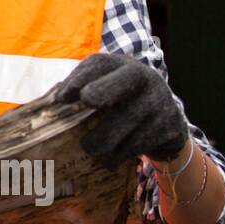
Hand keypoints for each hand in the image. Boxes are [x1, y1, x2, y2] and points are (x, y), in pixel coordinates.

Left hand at [56, 52, 188, 169]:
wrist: (167, 117)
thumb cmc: (123, 99)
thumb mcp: (105, 85)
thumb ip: (81, 87)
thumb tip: (55, 101)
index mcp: (122, 65)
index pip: (98, 64)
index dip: (78, 79)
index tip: (62, 98)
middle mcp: (145, 78)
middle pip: (120, 84)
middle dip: (101, 93)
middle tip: (83, 105)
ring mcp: (159, 101)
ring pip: (125, 122)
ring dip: (101, 141)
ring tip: (90, 148)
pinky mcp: (169, 127)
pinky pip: (135, 145)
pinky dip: (117, 155)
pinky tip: (109, 159)